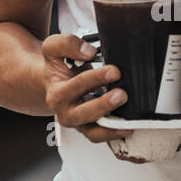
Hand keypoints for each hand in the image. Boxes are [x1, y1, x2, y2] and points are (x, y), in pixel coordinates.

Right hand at [41, 33, 144, 160]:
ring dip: (110, 125)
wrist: (53, 82)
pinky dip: (113, 133)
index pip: (74, 87)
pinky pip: (100, 136)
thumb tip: (88, 52)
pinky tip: (127, 126)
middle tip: (122, 94)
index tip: (114, 71)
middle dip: (103, 104)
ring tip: (127, 116)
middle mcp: (65, 112)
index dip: (94, 79)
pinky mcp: (89, 128)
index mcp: (56, 93)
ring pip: (92, 130)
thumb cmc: (58, 67)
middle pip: (82, 113)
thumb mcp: (53, 48)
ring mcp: (78, 123)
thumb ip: (67, 44)